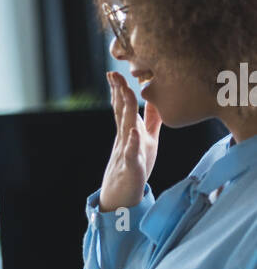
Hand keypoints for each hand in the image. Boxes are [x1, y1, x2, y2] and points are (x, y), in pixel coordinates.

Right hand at [98, 72, 161, 211]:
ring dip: (126, 110)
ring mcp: (127, 153)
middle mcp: (126, 139)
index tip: (115, 72)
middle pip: (121, 113)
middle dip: (118, 93)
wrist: (122, 196)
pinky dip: (133, 143)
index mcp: (129, 131)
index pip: (122, 107)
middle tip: (113, 75)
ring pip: (126, 128)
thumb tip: (155, 99)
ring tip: (126, 93)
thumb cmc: (135, 166)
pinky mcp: (132, 168)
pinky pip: (132, 155)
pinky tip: (134, 133)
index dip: (119, 90)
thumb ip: (150, 120)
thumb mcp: (146, 139)